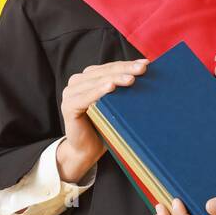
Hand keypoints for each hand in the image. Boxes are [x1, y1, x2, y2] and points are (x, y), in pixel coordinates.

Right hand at [57, 58, 148, 182]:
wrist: (87, 150)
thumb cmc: (104, 126)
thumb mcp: (116, 105)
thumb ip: (123, 89)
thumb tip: (147, 74)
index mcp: (88, 78)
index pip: (110, 67)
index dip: (127, 64)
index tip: (146, 63)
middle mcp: (77, 82)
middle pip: (104, 72)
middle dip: (124, 69)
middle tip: (142, 69)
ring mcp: (70, 93)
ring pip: (96, 82)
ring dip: (114, 79)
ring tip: (131, 79)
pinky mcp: (68, 106)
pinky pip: (85, 97)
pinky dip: (98, 92)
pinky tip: (110, 88)